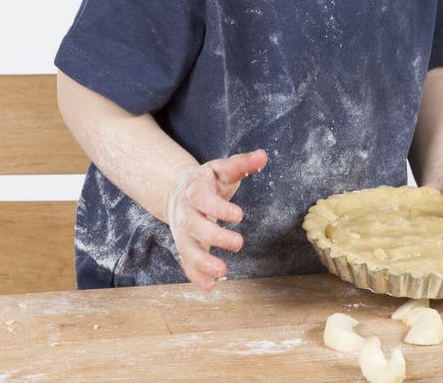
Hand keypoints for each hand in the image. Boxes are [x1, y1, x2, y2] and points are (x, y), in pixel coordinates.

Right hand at [166, 148, 267, 290]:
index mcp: (195, 189)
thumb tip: (263, 155)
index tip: (239, 215)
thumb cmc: (209, 181)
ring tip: (222, 271)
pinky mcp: (184, 246)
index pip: (202, 198)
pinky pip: (186, 263)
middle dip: (215, 236)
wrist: (179, 192)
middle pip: (194, 225)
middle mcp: (186, 212)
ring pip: (187, 248)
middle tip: (238, 243)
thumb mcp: (223, 169)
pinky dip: (195, 276)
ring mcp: (183, 232)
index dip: (218, 207)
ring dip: (202, 261)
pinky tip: (210, 286)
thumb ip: (242, 164)